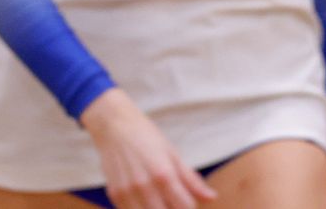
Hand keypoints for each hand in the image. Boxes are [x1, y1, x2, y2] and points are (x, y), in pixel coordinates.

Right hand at [80, 89, 216, 208]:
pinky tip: (145, 199)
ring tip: (159, 199)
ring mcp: (127, 192)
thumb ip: (191, 180)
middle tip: (173, 199)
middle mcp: (144, 186)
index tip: (187, 200)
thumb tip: (212, 197)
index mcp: (163, 174)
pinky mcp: (115, 195)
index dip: (189, 206)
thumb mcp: (172, 154)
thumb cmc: (146, 136)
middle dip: (173, 208)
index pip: (184, 207)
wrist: (114, 125)